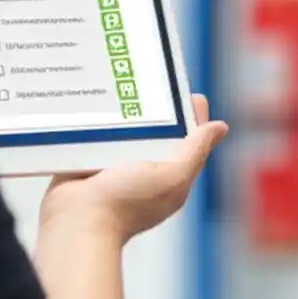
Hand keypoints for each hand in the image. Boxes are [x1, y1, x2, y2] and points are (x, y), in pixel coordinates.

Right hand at [39, 94, 227, 243]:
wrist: (76, 220)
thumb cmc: (127, 203)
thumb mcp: (172, 176)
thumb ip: (195, 151)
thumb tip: (220, 127)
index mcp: (169, 174)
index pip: (189, 139)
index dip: (191, 115)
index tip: (185, 91)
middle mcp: (144, 169)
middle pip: (157, 129)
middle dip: (156, 106)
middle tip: (153, 78)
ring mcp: (115, 164)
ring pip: (126, 128)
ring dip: (124, 110)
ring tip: (124, 79)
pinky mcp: (89, 159)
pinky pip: (97, 133)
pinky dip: (98, 120)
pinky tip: (98, 98)